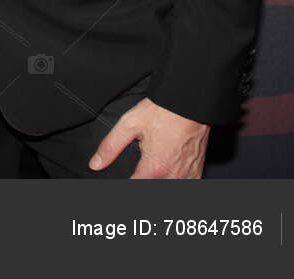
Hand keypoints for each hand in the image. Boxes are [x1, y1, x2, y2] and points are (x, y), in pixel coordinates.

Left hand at [89, 97, 208, 178]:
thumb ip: (110, 146)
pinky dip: (175, 182)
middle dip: (142, 182)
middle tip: (139, 172)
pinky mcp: (197, 171)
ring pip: (169, 190)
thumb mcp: (129, 124)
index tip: (121, 179)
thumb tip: (96, 164)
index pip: (133, 188)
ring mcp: (187, 176)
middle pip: (152, 191)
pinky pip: (186, 185)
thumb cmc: (162, 111)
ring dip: (158, 183)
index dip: (123, 186)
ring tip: (151, 173)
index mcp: (154, 169)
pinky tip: (167, 175)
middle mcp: (173, 177)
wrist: (188, 102)